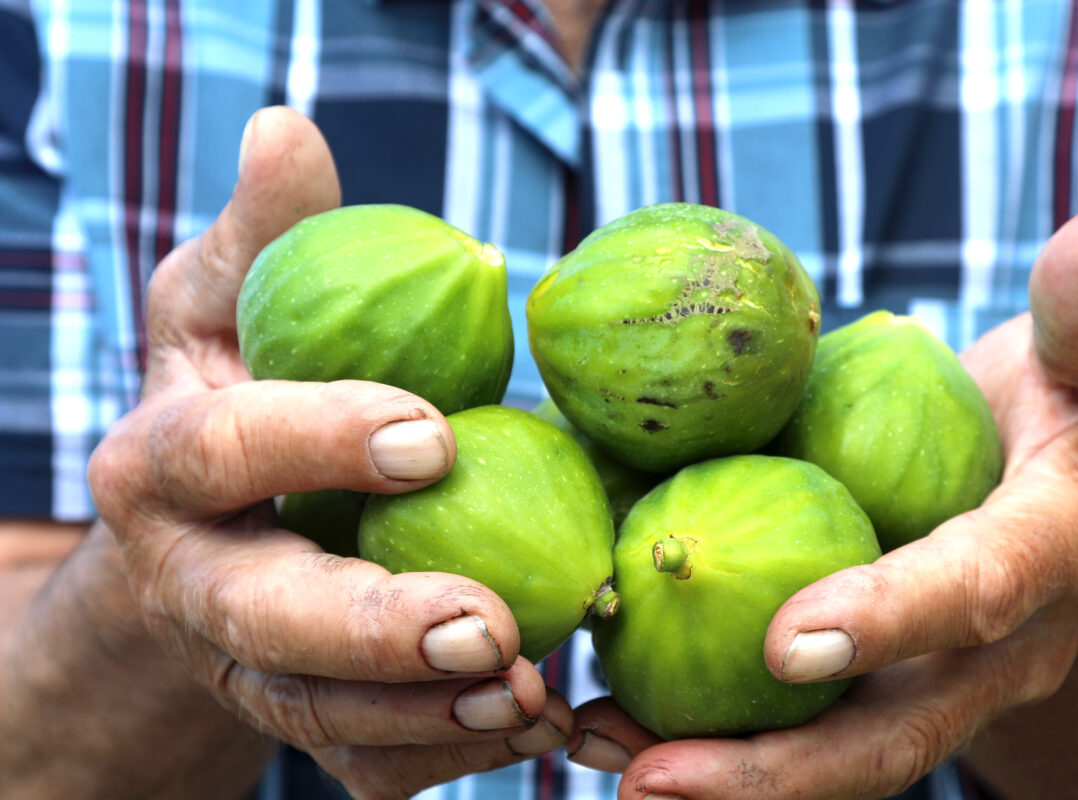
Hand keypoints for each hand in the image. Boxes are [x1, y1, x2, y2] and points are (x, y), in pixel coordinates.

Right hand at [88, 106, 569, 797]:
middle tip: (486, 627)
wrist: (202, 538)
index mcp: (164, 463)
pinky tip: (533, 726)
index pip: (226, 450)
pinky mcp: (301, 718)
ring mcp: (243, 665)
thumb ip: (264, 234)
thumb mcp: (226, 303)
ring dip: (425, 716)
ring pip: (319, 713)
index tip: (431, 434)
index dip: (316, 441)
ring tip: (528, 695)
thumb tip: (292, 128)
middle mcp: (191, 579)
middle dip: (371, 630)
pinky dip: (444, 757)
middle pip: (264, 617)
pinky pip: (364, 763)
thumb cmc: (231, 396)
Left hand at [566, 204, 1077, 798]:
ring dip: (710, 777)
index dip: (892, 619)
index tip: (790, 638)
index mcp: (1046, 565)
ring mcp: (922, 695)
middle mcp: (987, 661)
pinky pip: (782, 736)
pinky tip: (601, 722)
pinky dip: (694, 739)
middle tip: (653, 779)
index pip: (974, 597)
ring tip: (595, 755)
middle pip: (886, 738)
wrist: (1044, 520)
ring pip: (821, 761)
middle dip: (774, 770)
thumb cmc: (1044, 428)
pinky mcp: (862, 701)